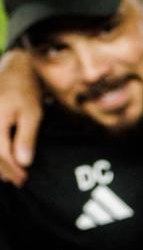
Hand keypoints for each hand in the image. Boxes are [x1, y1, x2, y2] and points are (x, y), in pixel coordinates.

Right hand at [0, 47, 43, 185]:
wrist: (11, 68)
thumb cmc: (25, 89)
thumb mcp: (32, 113)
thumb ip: (26, 137)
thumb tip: (23, 162)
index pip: (0, 154)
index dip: (11, 169)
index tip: (23, 179)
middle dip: (3, 170)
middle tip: (18, 181)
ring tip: (8, 175)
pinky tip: (0, 160)